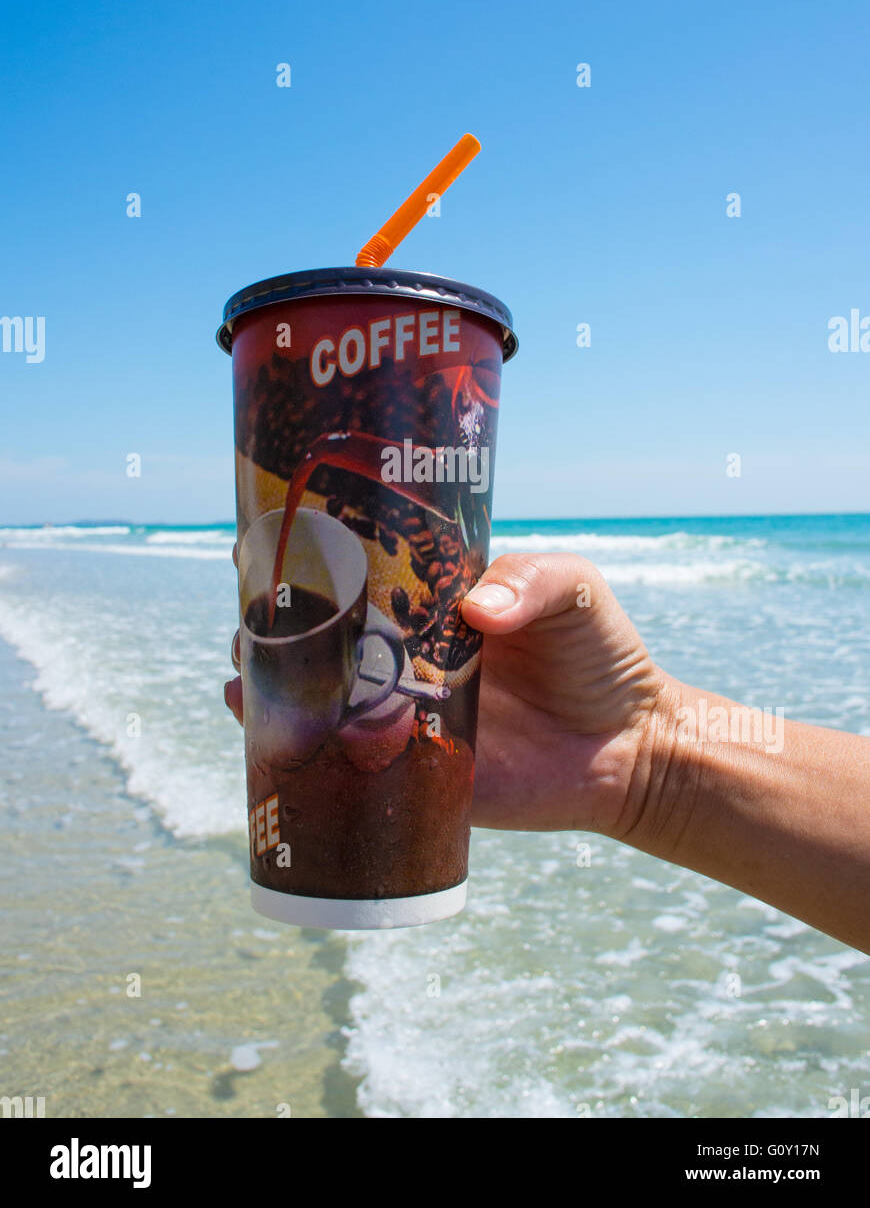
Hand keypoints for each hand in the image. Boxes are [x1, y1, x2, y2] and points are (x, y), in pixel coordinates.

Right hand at [223, 550, 664, 839]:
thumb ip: (534, 582)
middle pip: (327, 632)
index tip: (273, 539)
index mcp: (436, 604)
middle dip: (279, 620)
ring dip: (275, 679)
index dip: (316, 556)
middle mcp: (408, 654)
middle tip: (251, 610)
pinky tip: (262, 727)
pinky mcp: (413, 768)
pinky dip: (300, 744)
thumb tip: (477, 609)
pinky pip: (348, 758)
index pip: (364, 571)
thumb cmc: (600, 654)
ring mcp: (405, 712)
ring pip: (322, 693)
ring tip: (247, 665)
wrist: (631, 745)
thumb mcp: (575, 591)